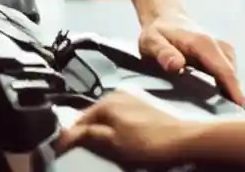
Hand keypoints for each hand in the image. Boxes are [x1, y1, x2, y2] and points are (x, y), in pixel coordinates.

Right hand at [56, 89, 198, 164]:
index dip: (69, 135)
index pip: (78, 119)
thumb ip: (87, 136)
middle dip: (84, 132)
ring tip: (101, 147)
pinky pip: (118, 117)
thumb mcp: (112, 143)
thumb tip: (65, 134)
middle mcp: (117, 95)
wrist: (182, 141)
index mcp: (106, 102)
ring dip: (99, 131)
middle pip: (92, 117)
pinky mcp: (141, 108)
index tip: (62, 148)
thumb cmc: (149, 142)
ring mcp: (130, 100)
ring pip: (105, 117)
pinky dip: (113, 128)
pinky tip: (119, 140)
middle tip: (79, 149)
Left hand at [139, 12, 244, 106]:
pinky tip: (220, 101)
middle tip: (231, 120)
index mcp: (203, 44)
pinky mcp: (222, 55)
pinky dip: (228, 87)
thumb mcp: (151, 42)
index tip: (239, 110)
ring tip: (224, 115)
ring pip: (232, 75)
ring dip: (231, 93)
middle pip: (231, 75)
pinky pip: (229, 74)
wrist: (166, 18)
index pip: (223, 70)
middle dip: (234, 97)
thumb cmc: (157, 33)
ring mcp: (222, 49)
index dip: (233, 90)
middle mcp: (217, 45)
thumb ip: (163, 53)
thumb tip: (176, 65)